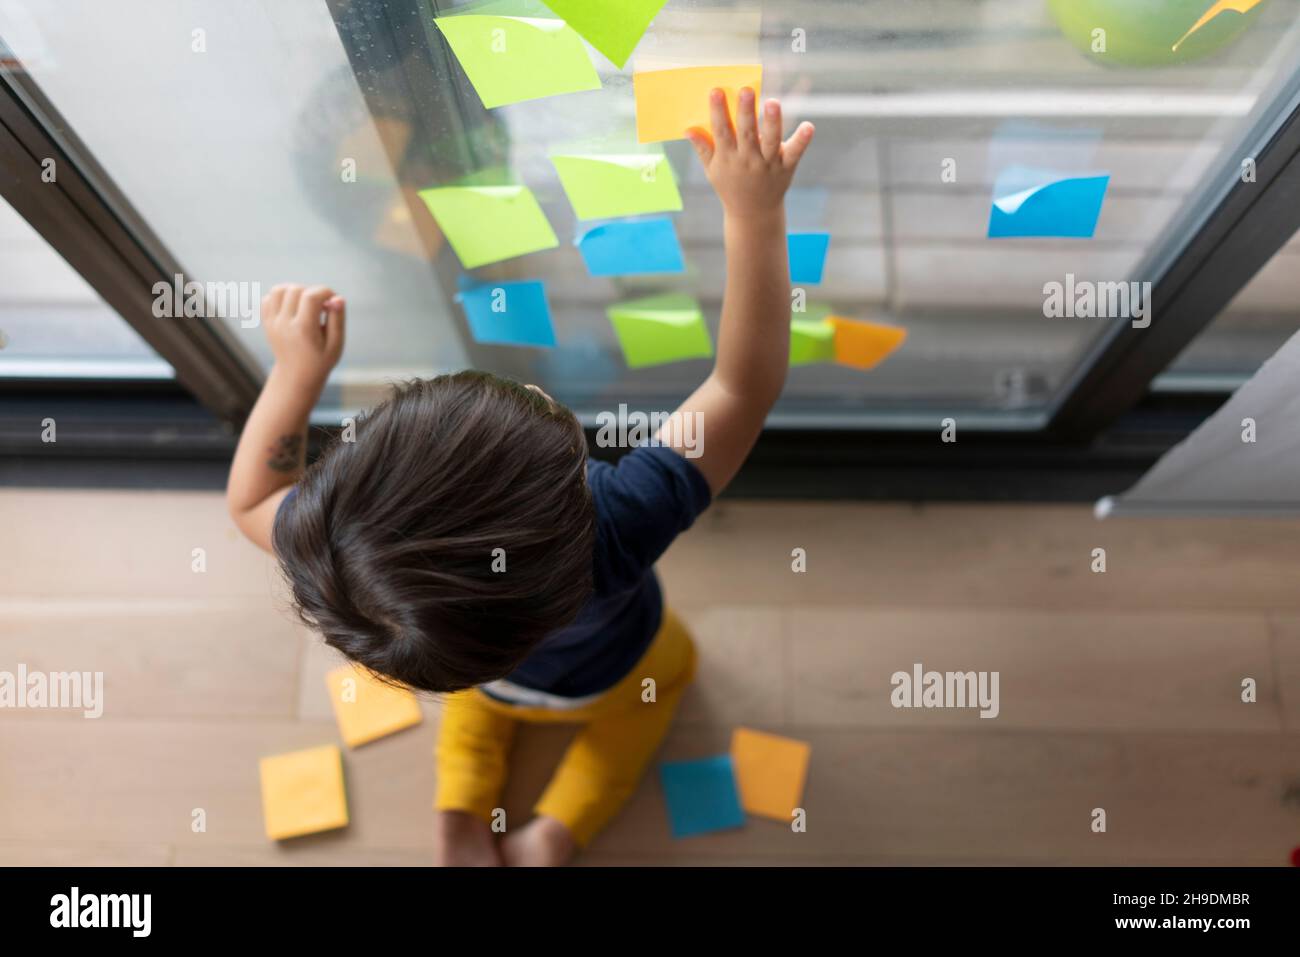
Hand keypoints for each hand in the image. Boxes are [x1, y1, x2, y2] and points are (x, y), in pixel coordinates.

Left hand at [261, 284, 344, 389]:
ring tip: (306, 303)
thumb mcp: (336, 343)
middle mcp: (284, 324)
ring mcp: (272, 323)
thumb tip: (337, 298)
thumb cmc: (321, 360)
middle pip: (295, 289)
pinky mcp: (267, 322)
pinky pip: (268, 298)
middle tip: (321, 306)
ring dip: (295, 290)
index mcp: (303, 330)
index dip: (326, 292)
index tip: (333, 301)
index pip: (311, 296)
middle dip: (312, 291)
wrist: (296, 376)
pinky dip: (281, 297)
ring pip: (279, 290)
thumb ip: (337, 319)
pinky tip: (294, 307)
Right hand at [686, 88, 814, 220]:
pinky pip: (794, 153)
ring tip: (773, 102)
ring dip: (772, 122)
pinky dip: (801, 141)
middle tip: (746, 90)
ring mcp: (768, 164)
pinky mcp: (786, 168)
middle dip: (745, 112)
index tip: (716, 91)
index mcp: (728, 158)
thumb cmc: (730, 187)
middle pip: (746, 133)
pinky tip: (808, 126)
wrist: (753, 214)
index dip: (718, 112)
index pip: (722, 132)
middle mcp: (748, 160)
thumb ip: (702, 149)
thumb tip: (688, 129)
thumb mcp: (712, 171)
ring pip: (770, 141)